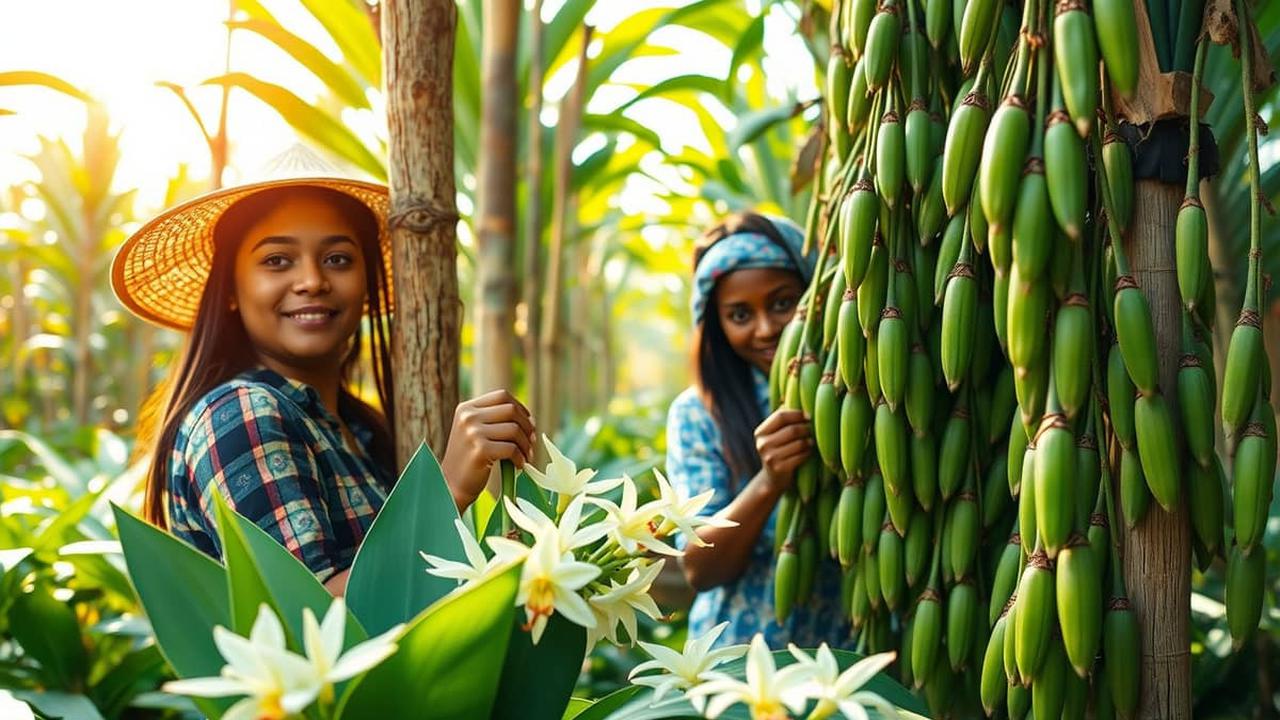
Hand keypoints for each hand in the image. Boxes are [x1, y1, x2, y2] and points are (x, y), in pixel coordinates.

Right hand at [441, 389, 535, 508]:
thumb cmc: (469, 460)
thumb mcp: (476, 432)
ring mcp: (473, 432)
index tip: (529, 424)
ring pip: (514, 429)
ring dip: (526, 445)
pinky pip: (512, 449)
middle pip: (511, 410)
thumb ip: (496, 420)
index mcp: (466, 408)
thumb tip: (531, 420)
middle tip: (531, 442)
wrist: (451, 486)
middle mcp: (468, 417)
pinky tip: (519, 466)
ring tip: (526, 456)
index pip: (502, 396)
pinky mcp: (480, 450)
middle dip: (527, 426)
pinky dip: (520, 458)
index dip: (521, 408)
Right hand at [753, 408, 811, 492]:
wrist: (772, 479)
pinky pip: (800, 456)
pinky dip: (807, 453)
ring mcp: (770, 457)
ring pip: (798, 443)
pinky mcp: (779, 469)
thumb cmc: (778, 450)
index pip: (781, 416)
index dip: (797, 414)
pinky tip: (808, 452)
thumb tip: (791, 397)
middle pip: (791, 430)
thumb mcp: (775, 435)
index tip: (809, 416)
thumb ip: (782, 419)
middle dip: (806, 429)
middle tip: (812, 430)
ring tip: (811, 441)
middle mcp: (762, 444)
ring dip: (809, 441)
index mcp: (760, 432)